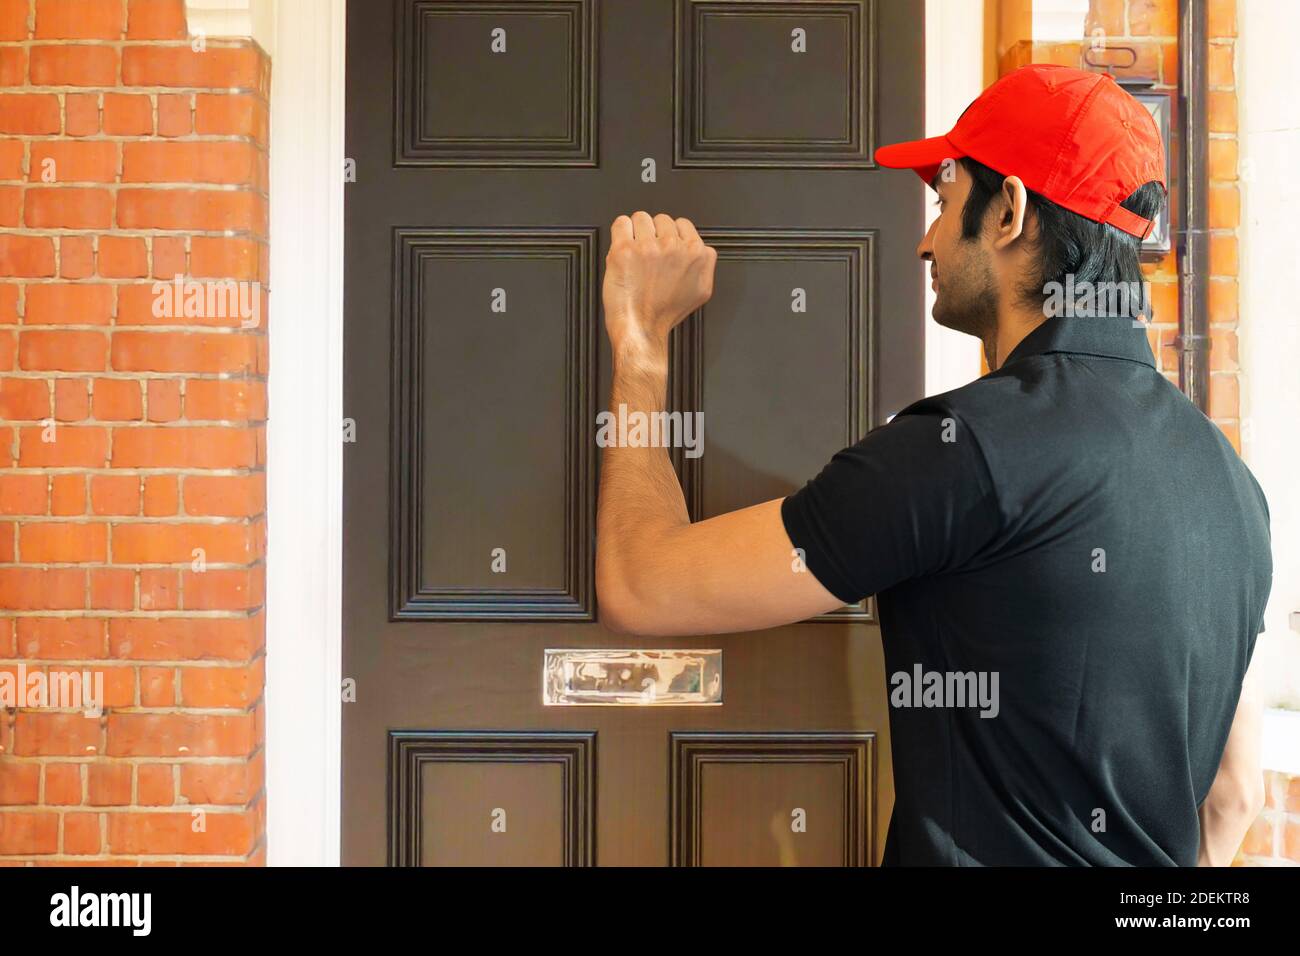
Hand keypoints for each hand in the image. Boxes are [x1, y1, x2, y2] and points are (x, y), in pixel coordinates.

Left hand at [603, 211, 716, 352]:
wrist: (641, 329)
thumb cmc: (664, 314)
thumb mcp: (700, 291)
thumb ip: (703, 266)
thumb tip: (700, 251)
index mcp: (697, 254)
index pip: (683, 224)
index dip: (671, 236)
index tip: (664, 248)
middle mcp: (675, 247)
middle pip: (662, 219)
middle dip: (655, 234)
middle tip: (649, 256)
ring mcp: (649, 247)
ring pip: (641, 218)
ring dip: (637, 233)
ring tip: (636, 254)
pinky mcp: (625, 250)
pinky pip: (621, 223)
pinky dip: (620, 232)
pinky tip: (623, 248)